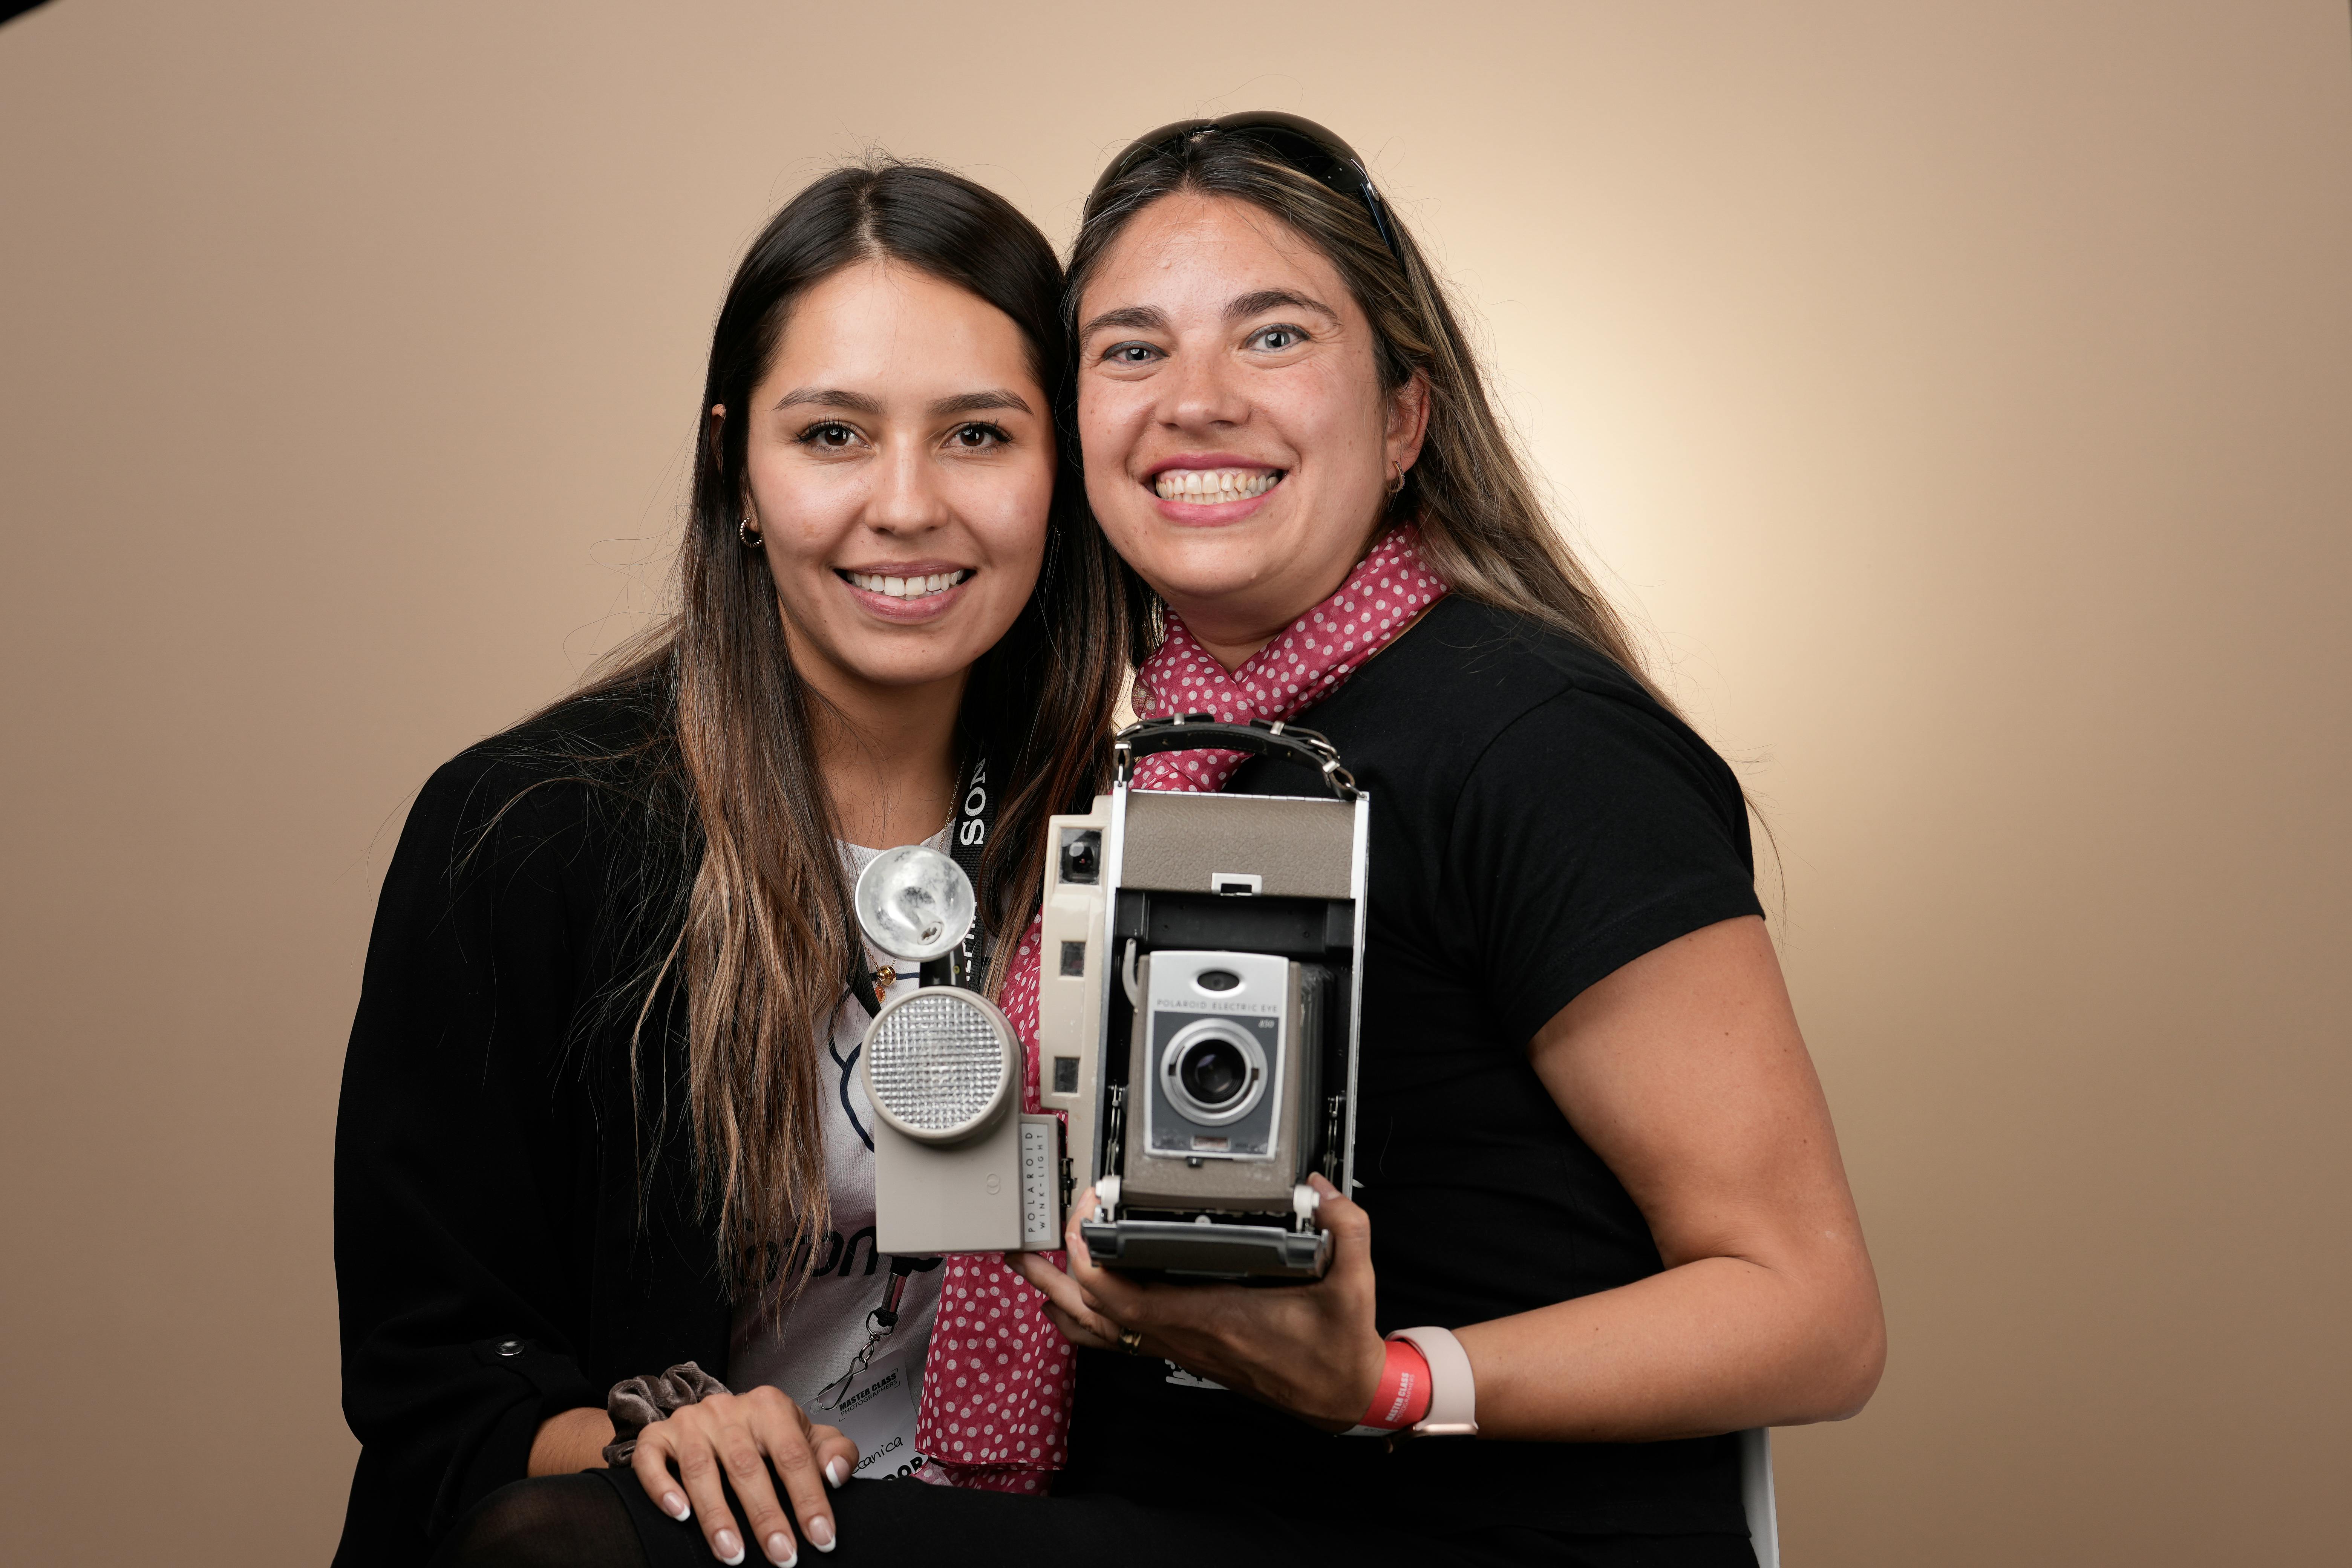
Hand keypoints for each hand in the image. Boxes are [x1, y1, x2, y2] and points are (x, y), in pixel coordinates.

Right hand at [628, 1386, 856, 1564]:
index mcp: (770, 1407)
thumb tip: (836, 1472)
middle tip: (781, 1556)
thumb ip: (835, 1451)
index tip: (821, 1536)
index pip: (794, 1455)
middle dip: (765, 1516)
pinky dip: (662, 1487)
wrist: (721, 1415)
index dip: (809, 1499)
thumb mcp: (808, 1436)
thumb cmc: (767, 1434)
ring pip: (700, 1468)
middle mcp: (728, 1410)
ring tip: (732, 1553)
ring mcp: (691, 1422)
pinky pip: (651, 1459)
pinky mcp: (659, 1435)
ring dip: (716, 1516)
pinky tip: (679, 1513)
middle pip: (746, 1466)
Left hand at [1007, 1174, 1386, 1430]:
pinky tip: (1078, 1299)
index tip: (1086, 1211)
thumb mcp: (1354, 1286)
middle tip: (1023, 1242)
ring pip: (1101, 1332)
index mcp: (1211, 1316)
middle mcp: (1185, 1335)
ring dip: (1060, 1299)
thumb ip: (1346, 1228)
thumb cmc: (1336, 1350)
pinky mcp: (1187, 1349)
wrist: (1340, 1398)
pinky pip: (1121, 1339)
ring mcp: (1181, 1346)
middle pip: (1093, 1314)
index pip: (1123, 1296)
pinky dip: (1090, 1319)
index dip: (1089, 1256)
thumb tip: (1320, 1188)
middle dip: (1052, 1276)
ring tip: (1033, 1267)